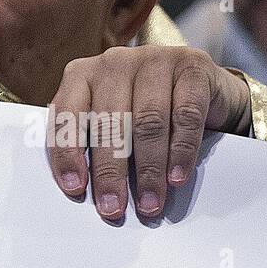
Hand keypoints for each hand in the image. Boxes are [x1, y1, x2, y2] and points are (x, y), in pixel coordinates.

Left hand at [46, 45, 252, 221]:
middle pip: (110, 121)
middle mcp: (115, 62)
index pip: (67, 115)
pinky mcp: (191, 66)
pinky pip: (185, 115)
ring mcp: (154, 59)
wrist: (199, 86)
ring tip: (150, 203)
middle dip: (111, 172)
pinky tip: (176, 178)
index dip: (68, 153)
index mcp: (82, 74)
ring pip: (148, 121)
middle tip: (114, 208)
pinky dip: (181, 152)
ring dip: (149, 169)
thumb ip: (91, 144)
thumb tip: (83, 191)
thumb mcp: (109, 122)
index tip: (76, 188)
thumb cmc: (142, 112)